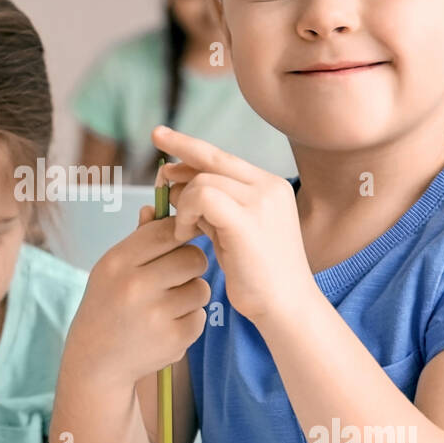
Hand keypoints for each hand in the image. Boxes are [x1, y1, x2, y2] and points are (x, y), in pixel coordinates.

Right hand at [62, 193, 209, 387]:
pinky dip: (189, 319)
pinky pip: (200, 316)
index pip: (167, 230)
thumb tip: (156, 207)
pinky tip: (167, 325)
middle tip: (177, 275)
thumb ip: (138, 239)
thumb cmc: (107, 305)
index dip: (180, 232)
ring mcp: (155, 315)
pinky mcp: (173, 340)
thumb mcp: (111, 269)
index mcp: (118, 262)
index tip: (182, 240)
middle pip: (193, 257)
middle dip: (190, 264)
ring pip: (201, 288)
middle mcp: (135, 287)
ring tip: (168, 303)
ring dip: (191, 293)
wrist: (96, 360)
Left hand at [153, 125, 311, 323]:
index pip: (222, 156)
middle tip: (158, 178)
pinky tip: (186, 235)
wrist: (285, 306)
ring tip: (183, 231)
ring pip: (201, 181)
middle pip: (210, 160)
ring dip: (182, 205)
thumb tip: (175, 181)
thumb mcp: (233, 231)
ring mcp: (261, 201)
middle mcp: (269, 186)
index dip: (189, 145)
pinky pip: (201, 197)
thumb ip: (212, 206)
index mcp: (270, 186)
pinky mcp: (247, 219)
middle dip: (178, 160)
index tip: (160, 136)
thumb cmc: (257, 275)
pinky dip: (186, 214)